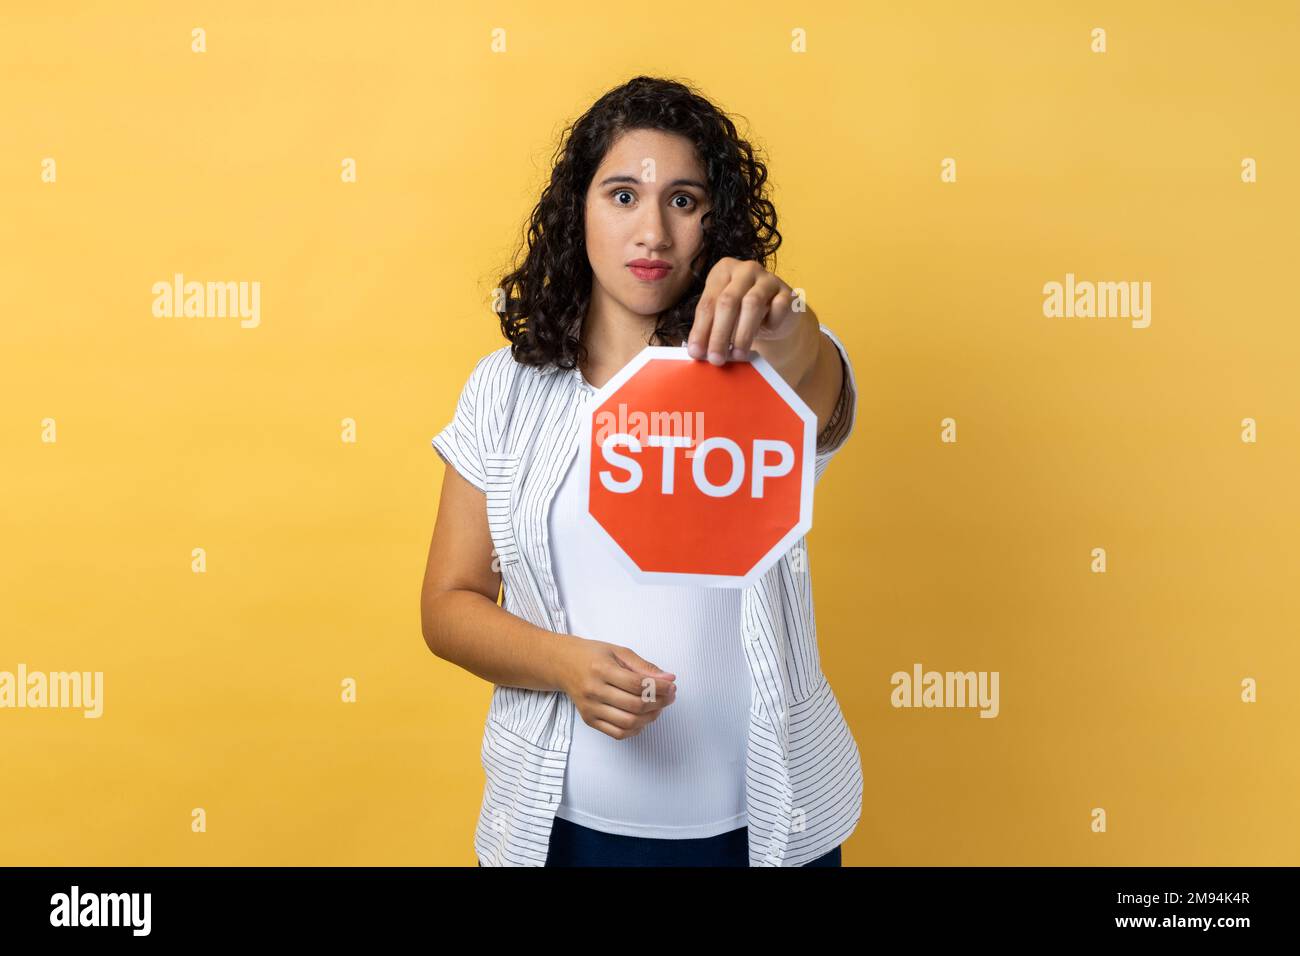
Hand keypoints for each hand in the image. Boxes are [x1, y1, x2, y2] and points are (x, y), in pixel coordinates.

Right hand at [557, 637, 677, 739]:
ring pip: (628, 723)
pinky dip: (635, 729)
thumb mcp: (618, 652)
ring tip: (658, 707)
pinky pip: (618, 733)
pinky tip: (643, 718)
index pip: (637, 684)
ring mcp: (590, 708)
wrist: (563, 665)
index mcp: (601, 669)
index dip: (660, 688)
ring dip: (650, 718)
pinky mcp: (589, 720)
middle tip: (670, 697)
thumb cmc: (593, 655)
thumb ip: (644, 666)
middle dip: (659, 703)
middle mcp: (594, 691)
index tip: (672, 686)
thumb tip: (669, 679)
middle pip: (635, 705)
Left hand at [687, 257, 801, 364]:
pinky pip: (779, 307)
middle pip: (727, 302)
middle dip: (719, 333)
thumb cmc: (743, 314)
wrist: (777, 313)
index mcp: (723, 271)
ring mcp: (768, 278)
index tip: (696, 352)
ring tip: (738, 355)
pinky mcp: (787, 292)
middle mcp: (745, 270)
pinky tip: (768, 331)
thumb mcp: (723, 317)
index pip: (707, 303)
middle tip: (716, 358)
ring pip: (752, 303)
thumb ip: (710, 328)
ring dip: (743, 333)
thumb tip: (698, 352)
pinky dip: (772, 322)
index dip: (701, 329)